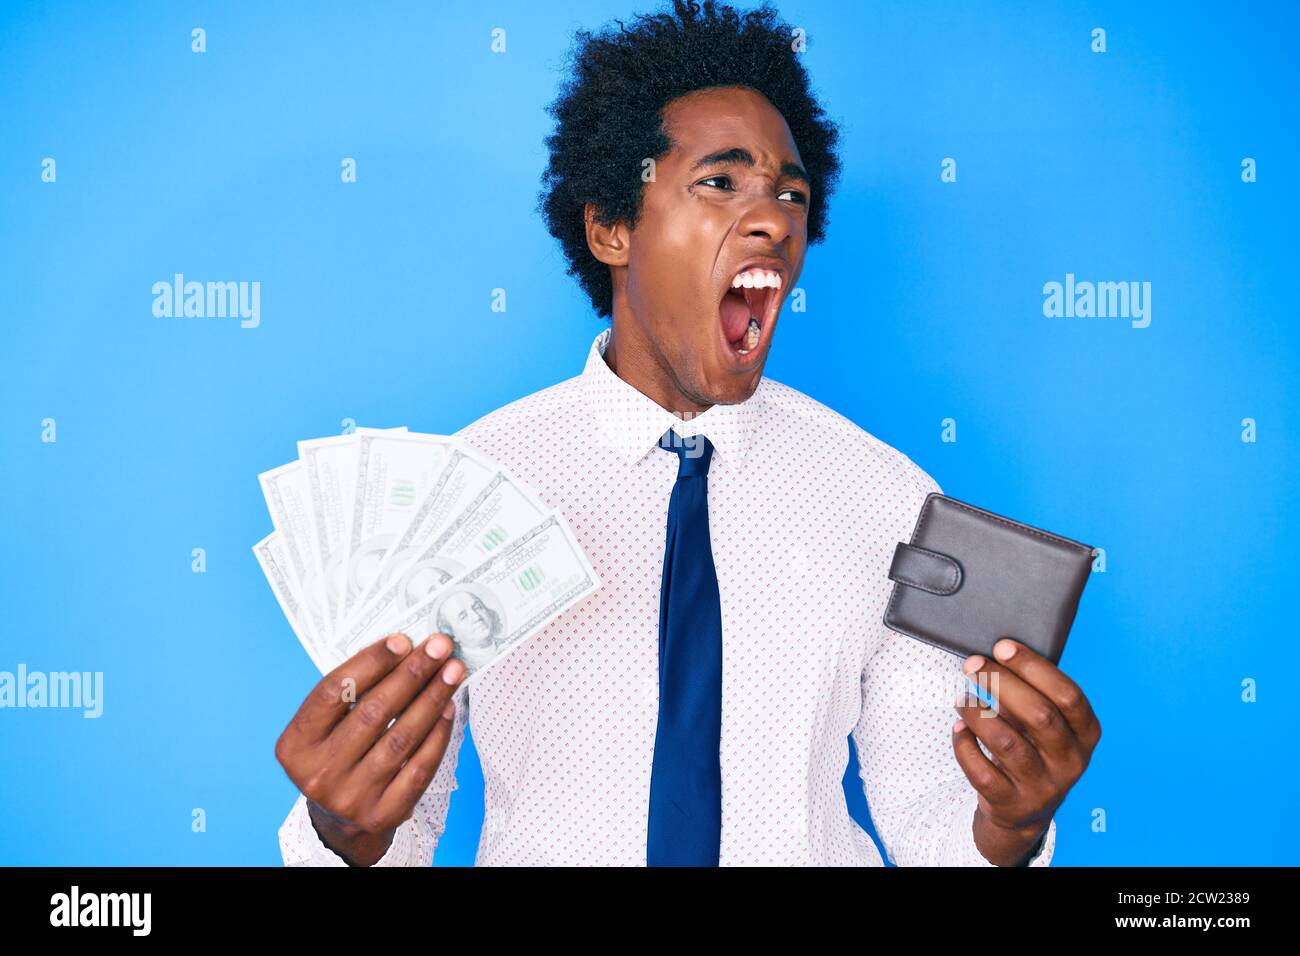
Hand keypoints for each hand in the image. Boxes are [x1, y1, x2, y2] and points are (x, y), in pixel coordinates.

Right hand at [274, 632, 466, 865]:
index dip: (370, 662)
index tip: (403, 640)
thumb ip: (351, 693)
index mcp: (296, 745)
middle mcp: (319, 773)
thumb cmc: (337, 754)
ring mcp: (351, 797)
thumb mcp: (324, 727)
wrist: (339, 820)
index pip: (334, 692)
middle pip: (373, 712)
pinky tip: (450, 707)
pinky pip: (419, 767)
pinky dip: (438, 734)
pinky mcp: (384, 813)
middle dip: (412, 673)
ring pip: (402, 738)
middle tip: (440, 646)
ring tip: (453, 671)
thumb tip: (403, 649)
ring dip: (432, 698)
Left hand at [951, 638, 1100, 865]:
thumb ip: (1032, 694)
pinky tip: (959, 727)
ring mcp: (1042, 786)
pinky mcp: (1012, 803)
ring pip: (1006, 742)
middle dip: (1001, 683)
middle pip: (1039, 715)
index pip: (1068, 695)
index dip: (1034, 667)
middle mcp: (1070, 761)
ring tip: (962, 698)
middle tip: (973, 665)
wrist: (1024, 811)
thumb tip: (997, 655)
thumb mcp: (1045, 724)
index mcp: (1086, 734)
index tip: (1003, 647)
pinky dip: (964, 744)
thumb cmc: (1033, 749)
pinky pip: (981, 770)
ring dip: (977, 713)